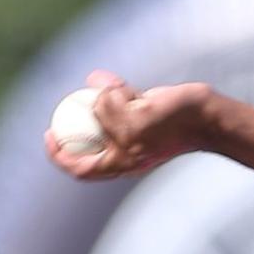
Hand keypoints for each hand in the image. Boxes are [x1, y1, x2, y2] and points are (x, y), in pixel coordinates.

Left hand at [44, 69, 212, 179]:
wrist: (204, 117)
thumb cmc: (171, 123)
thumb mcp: (132, 118)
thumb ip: (107, 107)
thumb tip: (91, 88)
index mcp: (120, 164)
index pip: (80, 168)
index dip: (59, 155)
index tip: (49, 135)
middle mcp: (125, 153)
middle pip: (89, 142)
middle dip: (79, 122)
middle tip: (68, 104)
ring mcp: (134, 136)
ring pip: (104, 118)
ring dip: (104, 100)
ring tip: (118, 90)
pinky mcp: (143, 119)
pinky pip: (120, 104)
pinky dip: (119, 92)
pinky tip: (127, 85)